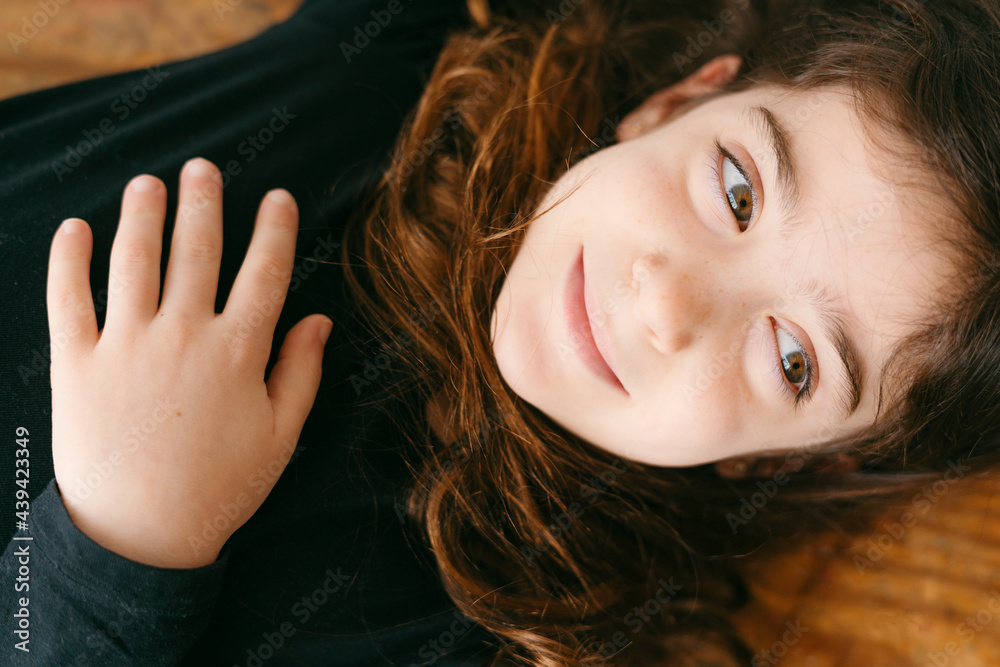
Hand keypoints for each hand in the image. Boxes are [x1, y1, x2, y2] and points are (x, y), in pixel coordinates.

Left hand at [46, 158, 332, 567]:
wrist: (140, 537)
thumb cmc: (220, 488)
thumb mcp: (280, 436)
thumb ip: (301, 372)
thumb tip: (319, 321)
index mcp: (237, 352)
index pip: (264, 273)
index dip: (275, 229)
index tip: (278, 196)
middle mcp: (183, 335)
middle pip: (197, 251)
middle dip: (203, 202)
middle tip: (203, 168)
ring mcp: (126, 344)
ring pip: (133, 261)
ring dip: (140, 214)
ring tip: (146, 183)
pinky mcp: (77, 363)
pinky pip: (68, 299)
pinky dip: (68, 260)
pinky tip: (74, 229)